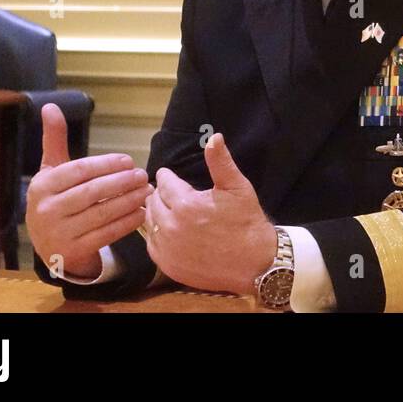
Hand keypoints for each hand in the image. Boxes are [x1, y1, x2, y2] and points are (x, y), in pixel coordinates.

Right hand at [26, 103, 151, 278]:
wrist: (49, 247)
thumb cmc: (55, 200)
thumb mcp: (51, 171)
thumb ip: (54, 140)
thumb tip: (50, 106)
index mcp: (42, 186)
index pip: (79, 171)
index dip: (106, 164)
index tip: (128, 161)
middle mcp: (46, 211)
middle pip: (92, 192)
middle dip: (122, 182)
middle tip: (144, 175)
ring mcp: (59, 234)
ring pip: (101, 214)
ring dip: (129, 201)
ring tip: (147, 191)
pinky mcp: (74, 251)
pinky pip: (106, 235)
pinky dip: (126, 223)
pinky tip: (142, 212)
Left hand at [143, 132, 276, 295]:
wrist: (253, 262)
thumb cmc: (246, 221)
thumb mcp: (236, 187)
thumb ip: (220, 162)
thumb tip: (214, 137)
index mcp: (187, 204)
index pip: (165, 183)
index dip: (167, 176)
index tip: (168, 174)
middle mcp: (172, 227)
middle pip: (153, 202)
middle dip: (160, 193)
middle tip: (168, 191)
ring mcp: (168, 248)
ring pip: (149, 222)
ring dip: (156, 213)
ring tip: (167, 208)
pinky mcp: (168, 265)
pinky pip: (152, 244)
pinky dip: (157, 234)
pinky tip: (169, 230)